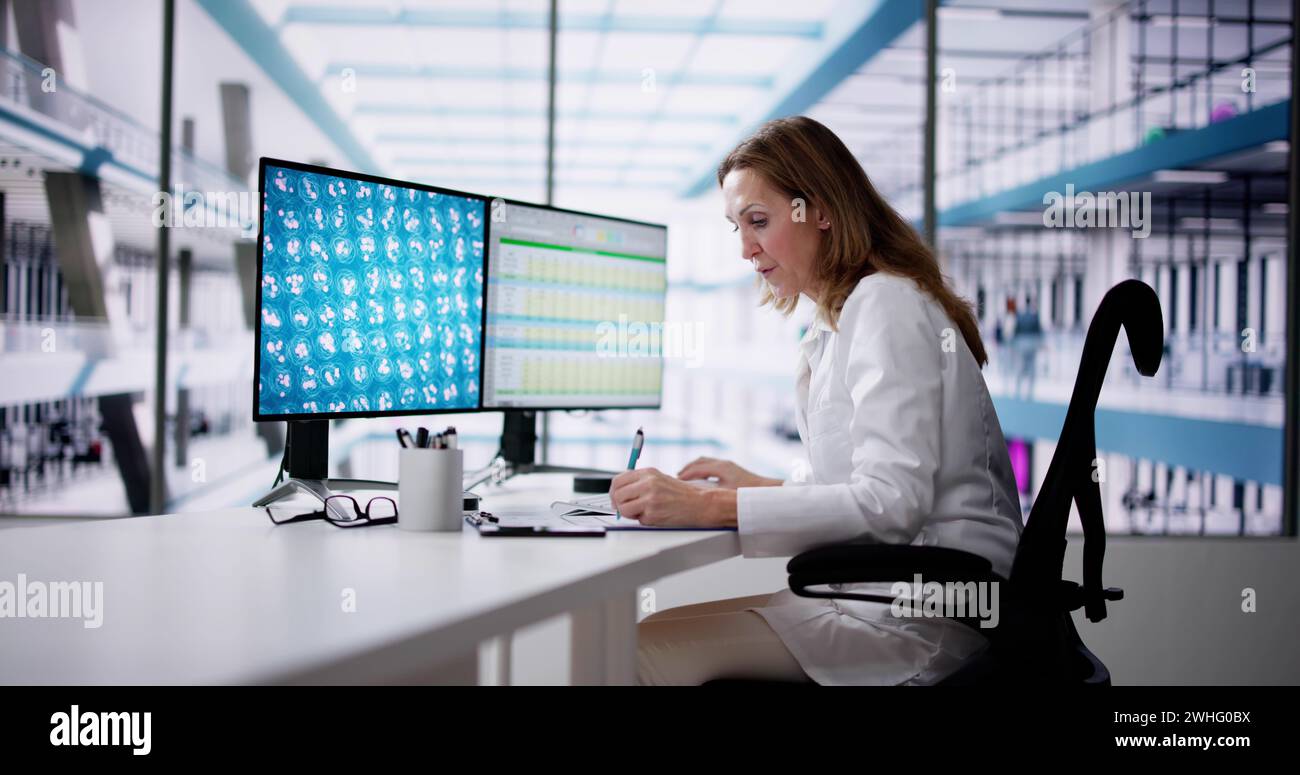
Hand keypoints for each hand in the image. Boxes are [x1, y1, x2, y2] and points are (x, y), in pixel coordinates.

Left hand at [610, 468, 736, 526]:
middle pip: (617, 495)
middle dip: (619, 504)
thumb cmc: (681, 493)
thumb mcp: (659, 479)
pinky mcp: (653, 514)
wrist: (700, 503)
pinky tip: (656, 515)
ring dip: (630, 514)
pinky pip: (638, 520)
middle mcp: (648, 483)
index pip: (618, 480)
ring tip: (643, 512)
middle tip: (627, 508)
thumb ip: (640, 482)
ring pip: (623, 509)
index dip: (615, 491)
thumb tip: (619, 491)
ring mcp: (650, 499)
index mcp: (648, 473)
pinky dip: (644, 520)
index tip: (617, 498)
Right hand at [677, 457, 780, 488]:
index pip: (696, 469)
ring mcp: (727, 464)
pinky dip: (702, 469)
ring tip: (686, 475)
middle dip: (687, 468)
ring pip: (705, 461)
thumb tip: (694, 493)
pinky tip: (701, 478)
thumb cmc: (746, 493)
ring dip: (694, 467)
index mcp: (720, 468)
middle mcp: (722, 463)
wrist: (766, 489)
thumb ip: (709, 491)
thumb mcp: (725, 494)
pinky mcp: (731, 468)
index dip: (685, 475)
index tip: (675, 481)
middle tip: (677, 476)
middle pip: (699, 461)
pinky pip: (711, 464)